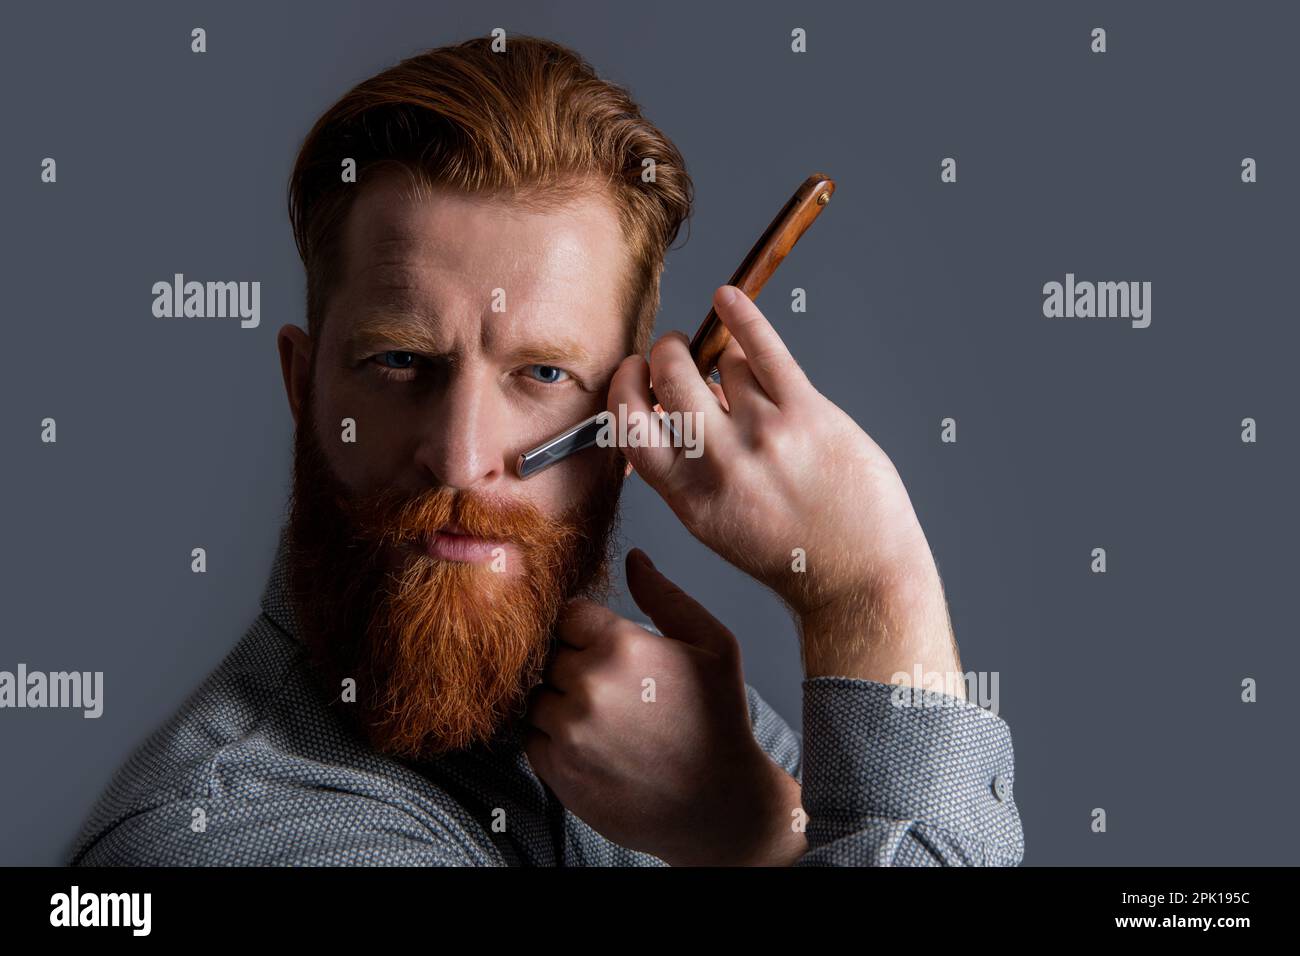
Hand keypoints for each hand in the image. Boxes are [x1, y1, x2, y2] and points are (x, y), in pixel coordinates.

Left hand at [523, 548, 806, 865]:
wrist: (718, 804)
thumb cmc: (720, 719)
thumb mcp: (713, 645)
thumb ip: (665, 596)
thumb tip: (633, 557)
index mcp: (621, 645)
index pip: (568, 614)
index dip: (587, 630)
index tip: (608, 649)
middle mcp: (587, 685)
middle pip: (548, 652)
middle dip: (571, 663)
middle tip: (609, 687)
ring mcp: (567, 730)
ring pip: (535, 693)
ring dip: (558, 700)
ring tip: (602, 717)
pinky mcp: (556, 769)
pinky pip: (530, 736)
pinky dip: (551, 737)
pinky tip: (592, 744)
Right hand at [607, 286, 958, 680]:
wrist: (860, 579)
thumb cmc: (792, 556)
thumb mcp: (717, 526)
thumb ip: (688, 473)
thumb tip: (671, 408)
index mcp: (687, 496)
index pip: (628, 424)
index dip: (625, 388)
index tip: (634, 374)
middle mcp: (718, 463)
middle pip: (667, 378)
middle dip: (665, 354)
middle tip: (674, 351)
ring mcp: (762, 435)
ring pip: (718, 363)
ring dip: (718, 356)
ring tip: (728, 363)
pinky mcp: (807, 415)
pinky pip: (764, 349)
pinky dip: (741, 316)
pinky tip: (728, 300)